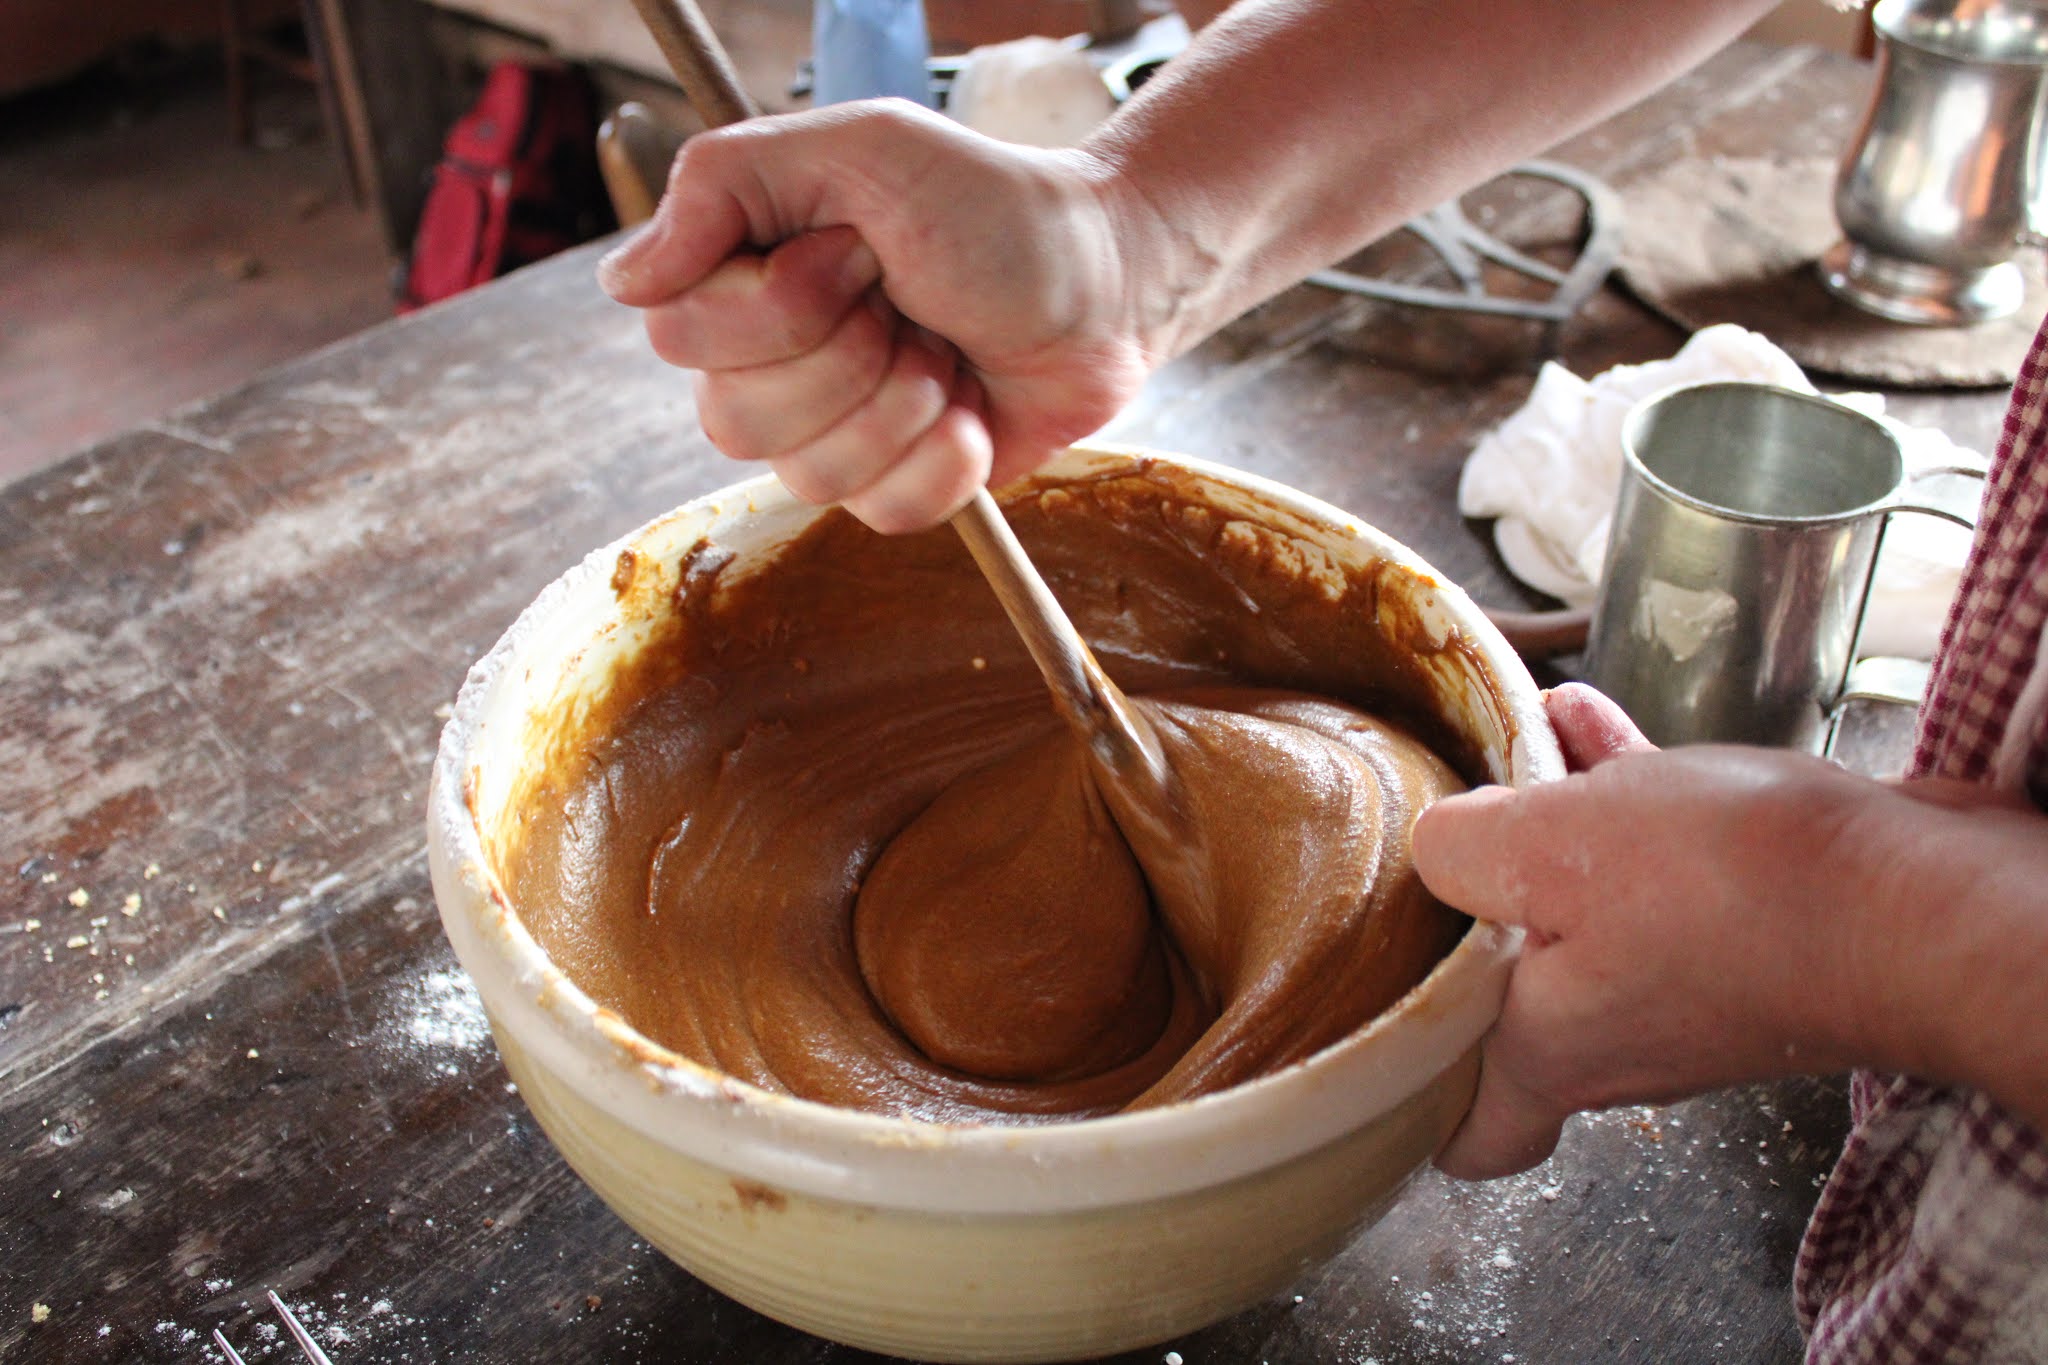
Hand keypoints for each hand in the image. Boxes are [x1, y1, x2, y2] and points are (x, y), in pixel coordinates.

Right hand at [597, 100, 1156, 532]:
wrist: (1107, 284)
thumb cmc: (991, 207)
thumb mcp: (859, 148)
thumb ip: (721, 182)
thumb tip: (623, 281)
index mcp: (744, 278)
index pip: (679, 338)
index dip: (775, 305)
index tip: (854, 247)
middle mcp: (770, 363)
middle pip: (733, 420)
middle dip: (850, 357)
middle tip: (908, 301)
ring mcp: (831, 433)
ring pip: (807, 478)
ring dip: (903, 404)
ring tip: (946, 351)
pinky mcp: (893, 488)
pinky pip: (879, 513)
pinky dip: (944, 460)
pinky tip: (972, 412)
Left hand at [1413, 684, 1899, 1179]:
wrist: (1914, 899)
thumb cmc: (1727, 894)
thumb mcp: (1544, 848)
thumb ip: (1458, 852)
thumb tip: (1434, 848)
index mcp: (1547, 1050)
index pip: (1476, 1136)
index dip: (1427, 1105)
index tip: (1394, 1038)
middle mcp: (1617, 1041)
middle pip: (1519, 996)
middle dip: (1484, 908)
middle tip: (1449, 832)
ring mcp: (1690, 992)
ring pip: (1589, 911)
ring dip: (1552, 829)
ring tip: (1517, 740)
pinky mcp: (1752, 935)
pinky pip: (1660, 868)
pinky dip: (1623, 803)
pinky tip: (1590, 718)